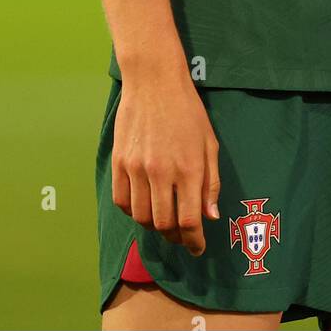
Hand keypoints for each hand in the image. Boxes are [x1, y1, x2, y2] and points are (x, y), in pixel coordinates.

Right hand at [111, 63, 220, 256]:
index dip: (194, 241)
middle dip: (175, 236)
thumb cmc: (188, 111)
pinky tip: (143, 204)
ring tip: (163, 219)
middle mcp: (161, 172)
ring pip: (141, 216)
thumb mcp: (209, 143)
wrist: (154, 82)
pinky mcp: (119, 162)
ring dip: (154, 225)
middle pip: (164, 224)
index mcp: (189, 168)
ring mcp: (136, 168)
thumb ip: (211, 182)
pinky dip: (133, 210)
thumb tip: (211, 216)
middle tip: (181, 234)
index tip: (197, 248)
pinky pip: (122, 201)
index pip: (190, 221)